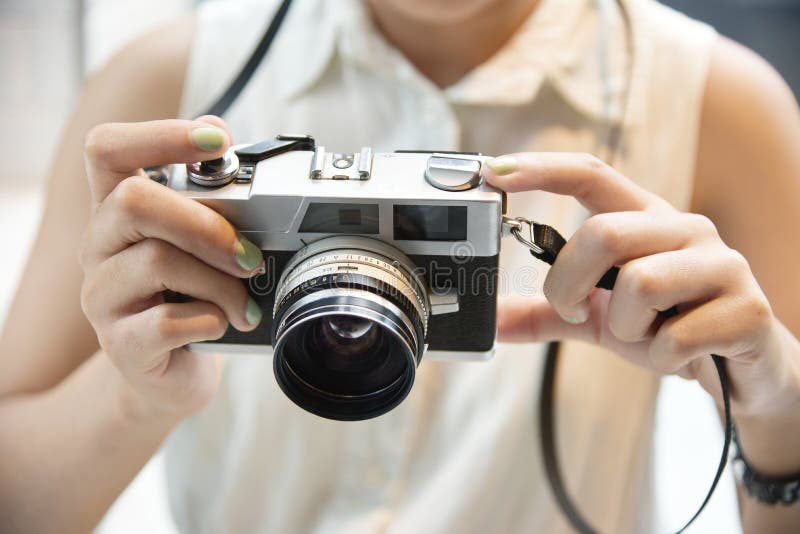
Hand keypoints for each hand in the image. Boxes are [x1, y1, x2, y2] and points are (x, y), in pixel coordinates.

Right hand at [80, 117, 263, 422]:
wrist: (173, 372)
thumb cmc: (190, 297)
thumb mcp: (198, 245)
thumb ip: (211, 206)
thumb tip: (246, 163)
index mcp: (118, 209)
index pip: (109, 149)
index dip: (160, 134)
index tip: (220, 140)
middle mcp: (100, 245)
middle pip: (133, 201)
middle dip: (206, 223)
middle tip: (248, 255)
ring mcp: (102, 295)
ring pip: (157, 262)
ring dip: (221, 282)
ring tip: (245, 304)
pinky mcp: (120, 343)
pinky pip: (166, 321)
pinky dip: (210, 319)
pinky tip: (222, 324)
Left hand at [485, 153, 799, 418]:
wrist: (744, 374)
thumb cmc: (668, 330)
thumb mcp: (600, 320)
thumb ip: (548, 315)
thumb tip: (491, 322)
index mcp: (645, 220)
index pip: (591, 174)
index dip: (542, 169)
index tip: (495, 170)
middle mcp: (684, 230)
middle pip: (603, 233)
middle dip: (570, 286)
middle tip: (578, 312)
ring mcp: (721, 265)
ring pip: (641, 284)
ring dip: (626, 330)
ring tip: (646, 338)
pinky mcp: (746, 309)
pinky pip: (675, 338)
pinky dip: (660, 359)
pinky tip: (678, 358)